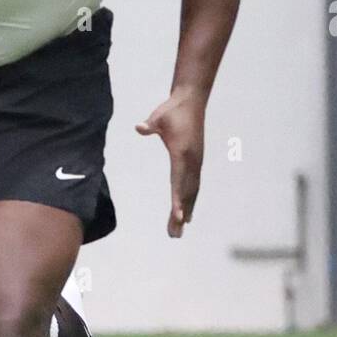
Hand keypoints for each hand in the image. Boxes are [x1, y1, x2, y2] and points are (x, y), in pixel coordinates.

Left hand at [135, 89, 205, 237]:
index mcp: (182, 154)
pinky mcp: (196, 161)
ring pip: (192, 192)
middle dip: (180, 215)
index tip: (177, 218)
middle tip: (174, 235)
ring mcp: (196, 163)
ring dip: (186, 211)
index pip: (179, 182)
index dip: (178, 201)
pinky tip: (187, 212)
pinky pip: (194, 186)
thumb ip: (150, 125)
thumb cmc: (172, 110)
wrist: (191, 101)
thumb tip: (140, 127)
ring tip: (179, 231)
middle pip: (186, 193)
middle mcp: (192, 162)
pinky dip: (190, 201)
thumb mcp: (159, 117)